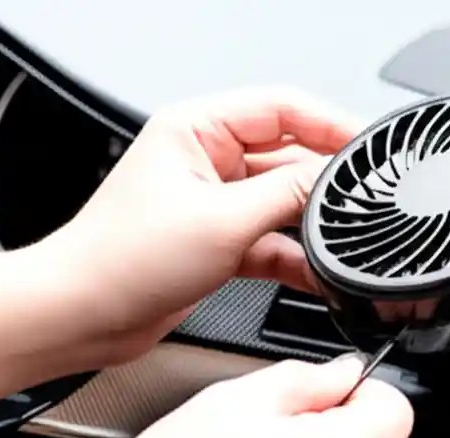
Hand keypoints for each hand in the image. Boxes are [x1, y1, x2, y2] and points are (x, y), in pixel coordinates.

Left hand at [38, 86, 363, 361]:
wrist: (81, 315)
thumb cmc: (121, 259)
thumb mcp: (221, 221)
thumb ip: (286, 197)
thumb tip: (332, 181)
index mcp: (195, 129)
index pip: (281, 109)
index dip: (329, 125)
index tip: (368, 150)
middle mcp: (205, 160)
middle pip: (286, 157)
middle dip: (321, 184)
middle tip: (358, 204)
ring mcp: (212, 203)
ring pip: (281, 204)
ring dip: (307, 227)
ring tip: (337, 246)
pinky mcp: (216, 242)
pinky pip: (270, 241)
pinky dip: (293, 257)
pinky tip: (316, 273)